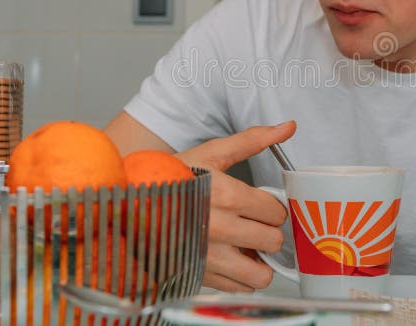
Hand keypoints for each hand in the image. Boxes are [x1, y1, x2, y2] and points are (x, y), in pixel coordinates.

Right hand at [173, 121, 295, 291]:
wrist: (128, 202)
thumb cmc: (170, 177)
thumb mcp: (211, 152)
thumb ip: (252, 140)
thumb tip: (288, 127)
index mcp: (227, 196)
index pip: (276, 212)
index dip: (272, 208)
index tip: (261, 206)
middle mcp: (219, 229)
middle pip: (272, 241)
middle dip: (267, 231)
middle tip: (254, 223)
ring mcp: (208, 256)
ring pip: (260, 273)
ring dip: (258, 260)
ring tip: (247, 246)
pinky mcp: (198, 275)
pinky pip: (237, 288)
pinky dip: (239, 276)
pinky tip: (230, 258)